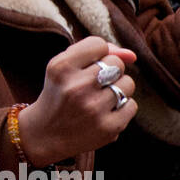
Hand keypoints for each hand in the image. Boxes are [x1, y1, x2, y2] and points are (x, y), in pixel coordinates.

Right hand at [16, 36, 136, 165]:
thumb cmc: (61, 93)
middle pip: (117, 63)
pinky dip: (123, 107)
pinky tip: (106, 112)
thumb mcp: (66, 67)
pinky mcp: (108, 127)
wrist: (46, 134)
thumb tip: (132, 55)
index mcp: (62, 67)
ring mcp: (94, 108)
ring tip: (101, 97)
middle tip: (95, 84)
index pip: (99, 44)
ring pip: (128, 83)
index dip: (99, 53)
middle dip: (111, 71)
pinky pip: (132, 105)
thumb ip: (96, 52)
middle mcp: (77, 86)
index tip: (89, 65)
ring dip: (119, 88)